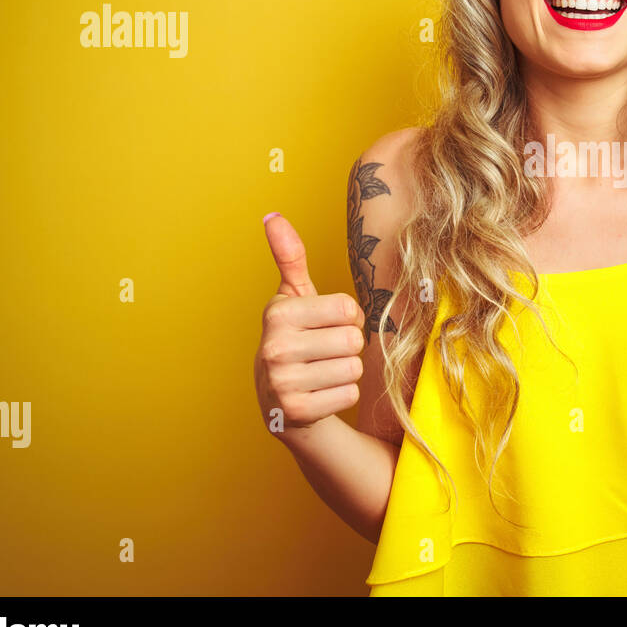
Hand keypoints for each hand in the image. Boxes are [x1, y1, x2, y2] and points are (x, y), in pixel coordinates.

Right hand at [254, 213, 367, 435]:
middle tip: (325, 353)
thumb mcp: (293, 298)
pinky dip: (342, 396)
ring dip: (346, 372)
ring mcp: (282, 382)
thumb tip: (273, 216)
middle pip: (353, 340)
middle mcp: (274, 347)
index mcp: (278, 314)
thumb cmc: (297, 339)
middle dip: (349, 347)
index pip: (348, 308)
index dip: (348, 318)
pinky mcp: (296, 411)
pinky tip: (320, 394)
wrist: (280, 402)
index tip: (327, 326)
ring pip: (354, 368)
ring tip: (322, 373)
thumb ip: (290, 257)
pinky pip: (350, 395)